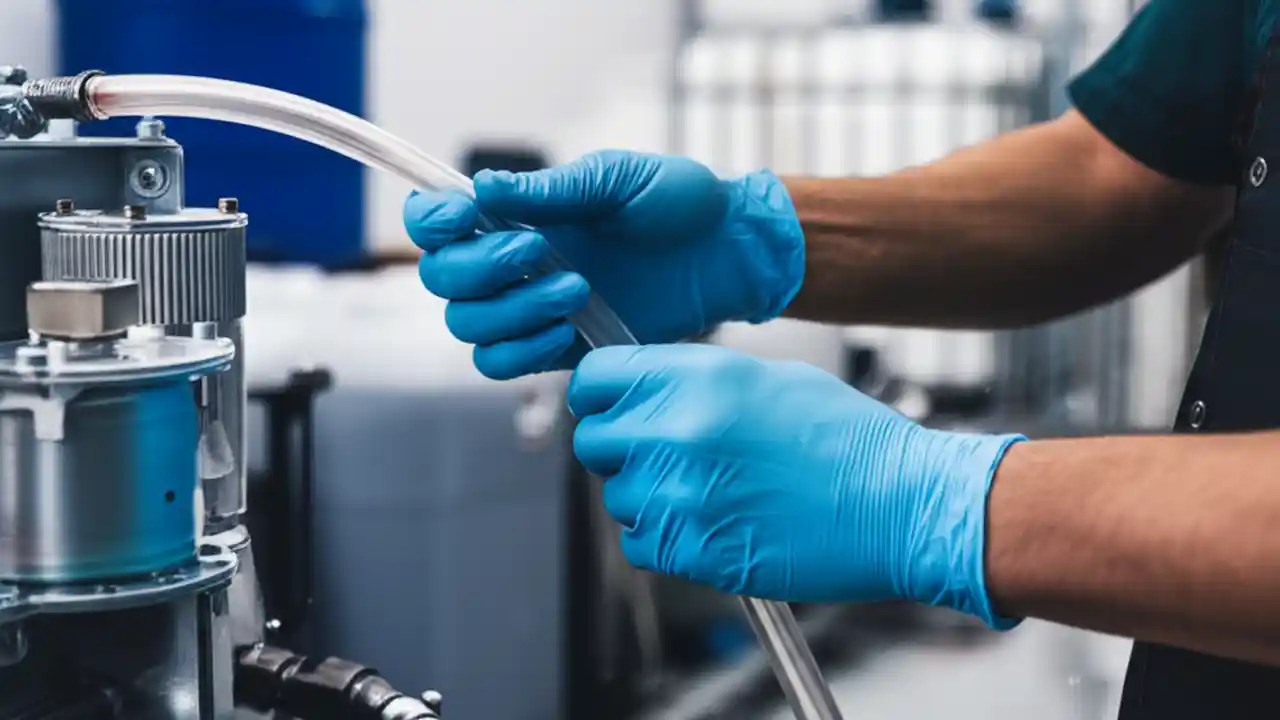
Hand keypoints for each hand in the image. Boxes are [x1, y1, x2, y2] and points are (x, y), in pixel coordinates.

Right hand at [403, 151, 804, 378]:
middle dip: (478, 267)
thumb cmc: (675, 205)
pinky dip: (521, 350)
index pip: (435, 222)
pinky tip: (565, 329)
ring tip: (576, 288)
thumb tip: (484, 188)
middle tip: (535, 251)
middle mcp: (510, 262)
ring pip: (468, 325)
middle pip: (441, 280)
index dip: (432, 221)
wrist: (725, 254)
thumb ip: (551, 191)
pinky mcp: (556, 347)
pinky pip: (502, 364)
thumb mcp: (616, 180)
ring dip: (510, 310)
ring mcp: (529, 307)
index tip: (465, 214)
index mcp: (516, 213)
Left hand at [568, 344, 1022, 627]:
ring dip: (648, 495)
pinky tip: (712, 523)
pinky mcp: (693, 551)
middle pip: (594, 440)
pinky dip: (664, 539)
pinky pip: (640, 543)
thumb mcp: (769, 379)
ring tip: (709, 491)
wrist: (901, 505)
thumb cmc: (850, 440)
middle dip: (620, 448)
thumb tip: (646, 388)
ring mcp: (681, 495)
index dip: (598, 393)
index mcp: (699, 378)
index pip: (596, 378)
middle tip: (662, 455)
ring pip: (618, 496)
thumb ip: (696, 381)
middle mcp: (679, 432)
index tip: (609, 405)